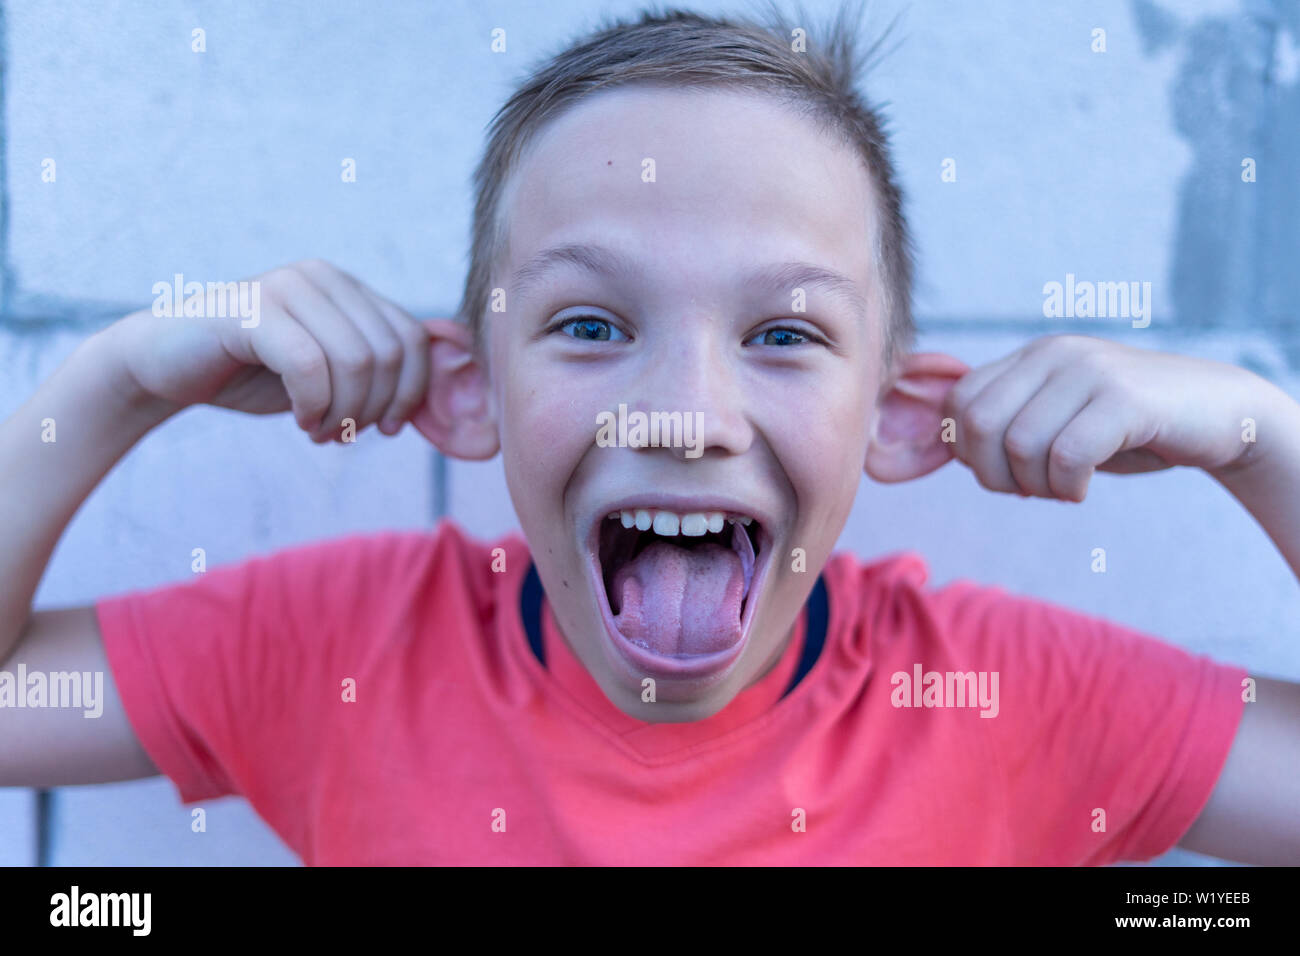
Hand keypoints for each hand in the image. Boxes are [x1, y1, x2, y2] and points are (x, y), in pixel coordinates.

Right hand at [104, 260, 430, 441]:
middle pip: (389, 355)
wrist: (167, 365)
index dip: (410, 394)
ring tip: (320, 430)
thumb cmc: (256, 373)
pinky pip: (311, 366)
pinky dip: (314, 406)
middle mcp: (323, 277)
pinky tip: (301, 420)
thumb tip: (461, 378)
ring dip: (343, 414)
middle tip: (341, 434)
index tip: (384, 428)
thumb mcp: (332, 373)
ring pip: (356, 363)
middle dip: (373, 409)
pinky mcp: (252, 309)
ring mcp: (288, 287)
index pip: (413, 341)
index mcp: (349, 289)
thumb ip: (384, 372)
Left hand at [868, 334, 1273, 500]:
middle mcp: (1052, 354)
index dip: (967, 452)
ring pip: (1019, 445)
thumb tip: (919, 450)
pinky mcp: (1124, 399)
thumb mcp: (1054, 420)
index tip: (1006, 471)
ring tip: (1062, 486)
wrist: (1217, 415)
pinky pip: (1065, 456)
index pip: (957, 404)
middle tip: (1030, 487)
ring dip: (1035, 486)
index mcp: (1029, 357)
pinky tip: (1084, 486)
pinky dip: (1067, 486)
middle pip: (975, 424)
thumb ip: (999, 425)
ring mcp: (1088, 371)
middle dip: (992, 473)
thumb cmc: (1124, 429)